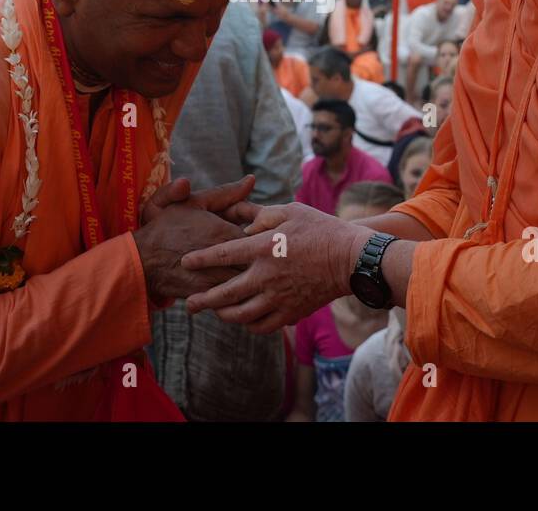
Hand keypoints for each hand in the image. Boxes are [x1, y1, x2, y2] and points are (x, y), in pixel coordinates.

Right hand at [135, 176, 259, 302]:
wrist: (142, 260)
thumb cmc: (167, 227)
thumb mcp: (194, 202)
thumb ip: (225, 193)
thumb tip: (252, 179)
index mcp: (224, 231)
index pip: (261, 236)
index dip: (265, 236)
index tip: (264, 236)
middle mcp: (223, 256)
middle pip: (258, 261)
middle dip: (264, 259)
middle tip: (266, 255)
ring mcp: (215, 278)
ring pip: (248, 281)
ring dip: (253, 276)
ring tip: (256, 271)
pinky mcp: (208, 294)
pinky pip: (232, 297)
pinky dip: (239, 292)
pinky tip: (240, 286)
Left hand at [181, 202, 372, 333]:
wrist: (352, 259)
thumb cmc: (321, 229)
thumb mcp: (290, 211)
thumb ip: (260, 214)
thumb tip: (238, 217)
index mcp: (264, 247)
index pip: (223, 255)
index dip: (200, 259)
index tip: (185, 262)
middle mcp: (267, 276)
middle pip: (225, 294)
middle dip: (203, 300)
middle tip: (188, 304)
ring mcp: (279, 297)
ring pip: (241, 315)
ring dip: (223, 315)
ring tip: (214, 312)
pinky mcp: (292, 312)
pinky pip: (263, 325)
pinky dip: (249, 325)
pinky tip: (245, 320)